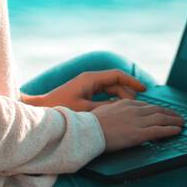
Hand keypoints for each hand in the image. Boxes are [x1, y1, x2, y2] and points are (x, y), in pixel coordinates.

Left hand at [24, 69, 145, 111]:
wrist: (41, 109)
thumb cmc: (61, 109)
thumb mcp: (85, 110)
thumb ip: (105, 107)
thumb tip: (122, 107)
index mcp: (91, 79)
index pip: (117, 75)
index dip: (132, 81)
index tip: (144, 89)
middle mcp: (90, 80)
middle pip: (116, 83)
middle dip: (128, 92)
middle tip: (138, 105)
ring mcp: (87, 86)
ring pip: (111, 89)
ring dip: (121, 97)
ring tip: (130, 110)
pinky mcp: (85, 93)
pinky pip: (104, 95)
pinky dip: (112, 101)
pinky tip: (118, 111)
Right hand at [91, 99, 184, 151]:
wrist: (87, 131)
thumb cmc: (90, 125)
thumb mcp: (103, 112)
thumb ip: (114, 112)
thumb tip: (118, 117)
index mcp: (125, 104)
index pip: (146, 106)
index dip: (157, 109)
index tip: (163, 112)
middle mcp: (134, 110)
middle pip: (157, 110)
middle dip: (169, 113)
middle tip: (178, 116)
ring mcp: (137, 122)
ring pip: (161, 119)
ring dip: (174, 121)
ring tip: (182, 123)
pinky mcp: (138, 134)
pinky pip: (159, 131)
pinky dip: (170, 130)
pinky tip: (177, 131)